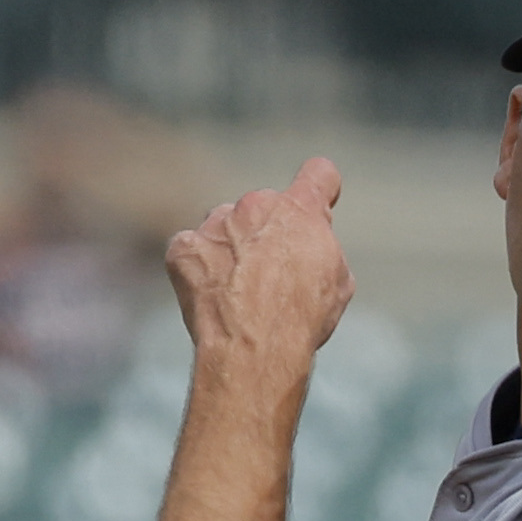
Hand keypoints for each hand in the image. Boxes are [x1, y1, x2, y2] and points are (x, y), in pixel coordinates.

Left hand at [165, 157, 354, 367]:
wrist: (253, 347)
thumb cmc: (302, 318)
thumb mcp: (337, 282)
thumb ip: (322, 248)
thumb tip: (308, 249)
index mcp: (299, 210)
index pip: (319, 173)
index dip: (321, 188)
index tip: (319, 203)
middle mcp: (255, 205)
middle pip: (265, 207)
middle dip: (269, 231)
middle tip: (272, 274)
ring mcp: (215, 223)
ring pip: (226, 225)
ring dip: (233, 247)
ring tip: (239, 290)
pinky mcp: (183, 246)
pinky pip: (193, 249)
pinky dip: (201, 268)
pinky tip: (213, 295)